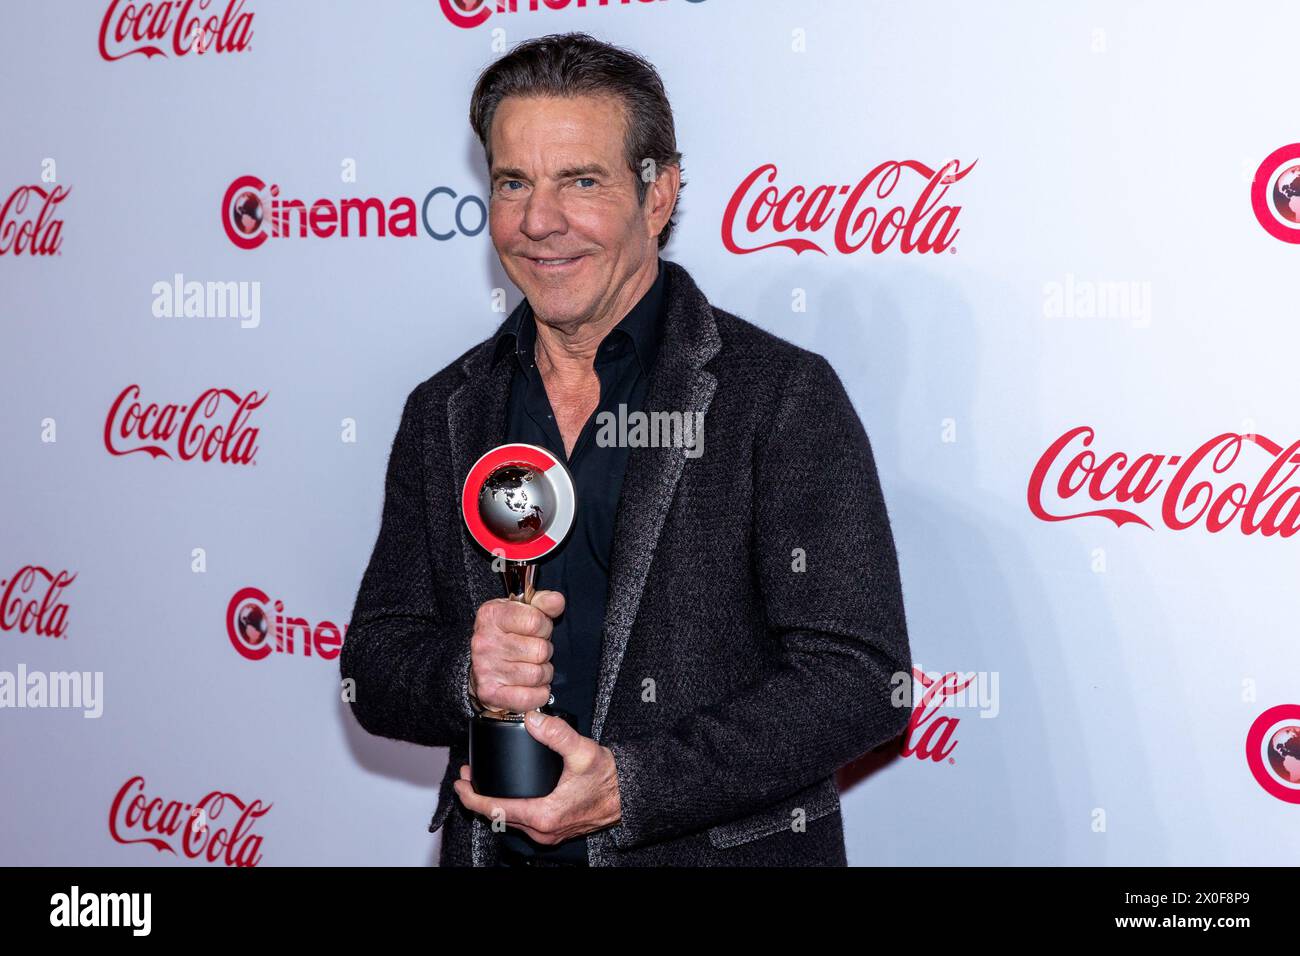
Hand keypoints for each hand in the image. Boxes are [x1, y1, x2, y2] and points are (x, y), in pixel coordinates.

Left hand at [454, 711, 621, 843]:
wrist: (628, 796)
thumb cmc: (608, 779)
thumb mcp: (583, 752)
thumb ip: (557, 734)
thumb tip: (533, 719)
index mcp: (544, 814)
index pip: (496, 810)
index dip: (473, 797)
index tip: (461, 783)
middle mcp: (543, 830)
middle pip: (498, 818)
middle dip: (478, 798)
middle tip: (466, 778)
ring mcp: (548, 833)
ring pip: (510, 822)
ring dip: (493, 805)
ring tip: (481, 784)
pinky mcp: (554, 830)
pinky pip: (522, 823)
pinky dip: (508, 809)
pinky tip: (506, 794)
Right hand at [469, 590, 563, 713]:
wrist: (481, 665)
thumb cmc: (505, 635)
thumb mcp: (520, 610)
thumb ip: (542, 603)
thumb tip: (556, 601)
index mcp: (492, 615)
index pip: (536, 621)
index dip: (544, 627)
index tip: (537, 630)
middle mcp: (485, 641)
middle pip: (541, 650)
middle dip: (545, 652)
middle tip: (533, 651)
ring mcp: (486, 668)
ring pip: (538, 675)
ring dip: (542, 673)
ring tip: (532, 667)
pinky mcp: (490, 693)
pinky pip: (529, 698)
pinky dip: (538, 694)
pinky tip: (531, 686)